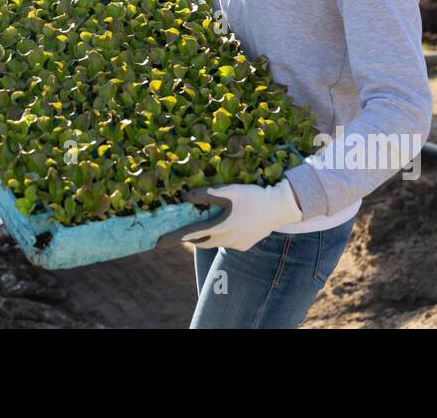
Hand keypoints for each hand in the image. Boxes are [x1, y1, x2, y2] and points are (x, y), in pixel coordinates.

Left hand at [176, 179, 303, 250]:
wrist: (279, 208)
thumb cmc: (253, 197)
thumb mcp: (228, 191)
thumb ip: (206, 194)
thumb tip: (186, 196)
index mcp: (219, 228)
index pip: (189, 235)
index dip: (171, 239)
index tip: (156, 244)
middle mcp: (226, 240)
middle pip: (200, 241)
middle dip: (189, 237)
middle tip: (179, 231)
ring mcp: (236, 245)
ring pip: (214, 242)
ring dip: (206, 235)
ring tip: (204, 225)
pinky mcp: (245, 245)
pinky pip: (227, 242)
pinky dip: (221, 235)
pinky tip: (227, 224)